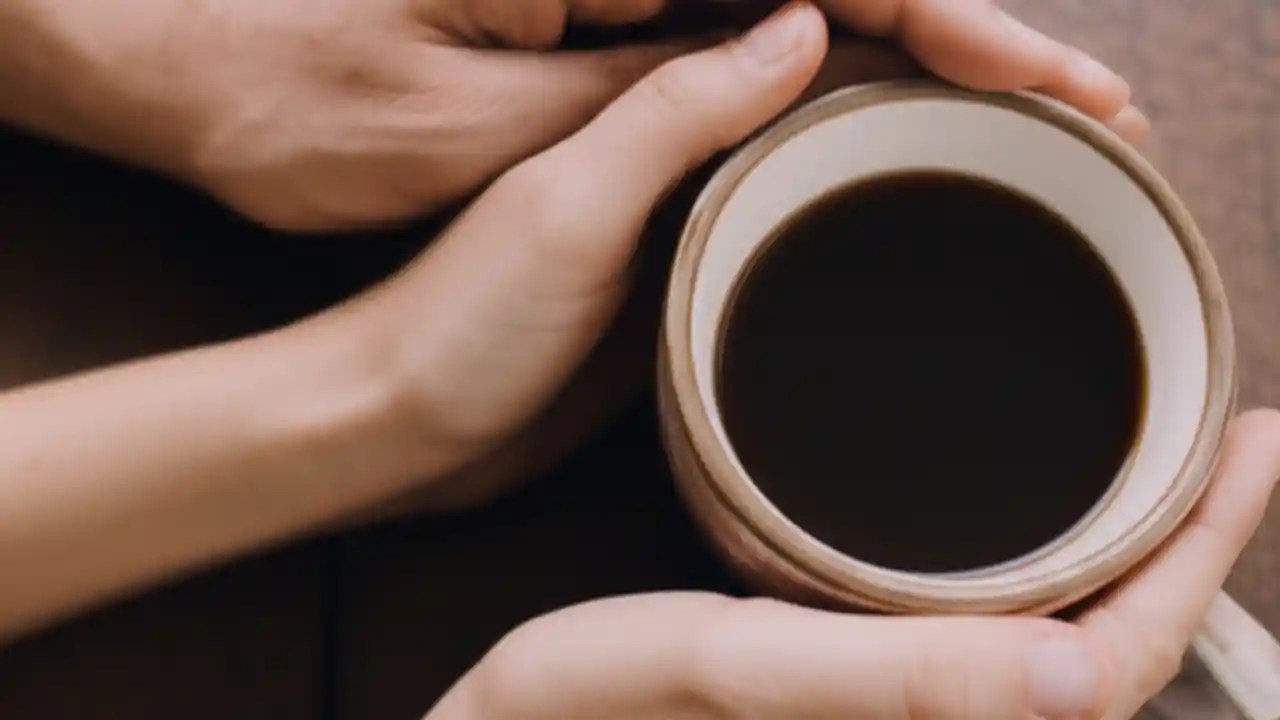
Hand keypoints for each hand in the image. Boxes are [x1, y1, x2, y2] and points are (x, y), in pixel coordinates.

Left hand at [321, 0, 1149, 508]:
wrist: (405, 416)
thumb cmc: (455, 320)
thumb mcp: (565, 205)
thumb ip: (678, 112)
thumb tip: (803, 25)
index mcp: (631, 65)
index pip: (818, 7)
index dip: (948, 24)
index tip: (1053, 71)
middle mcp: (663, 103)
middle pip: (845, 48)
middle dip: (972, 62)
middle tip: (1092, 111)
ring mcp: (680, 170)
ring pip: (831, 113)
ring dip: (941, 116)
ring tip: (1050, 148)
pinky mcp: (683, 236)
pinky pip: (793, 185)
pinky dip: (873, 179)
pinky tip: (937, 201)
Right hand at [415, 411, 1279, 719]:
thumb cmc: (596, 706)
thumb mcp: (737, 668)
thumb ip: (901, 681)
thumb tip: (1082, 680)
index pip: (1114, 665)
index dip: (1201, 559)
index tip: (1253, 437)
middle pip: (1104, 647)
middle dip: (1183, 540)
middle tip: (1225, 429)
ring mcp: (891, 702)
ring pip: (1048, 630)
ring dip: (1116, 541)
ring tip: (1151, 447)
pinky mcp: (849, 671)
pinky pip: (977, 617)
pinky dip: (1029, 550)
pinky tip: (1019, 497)